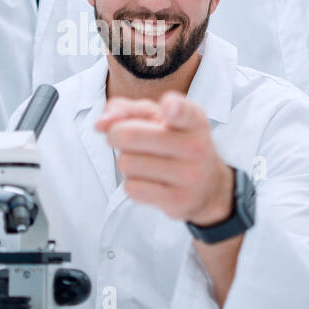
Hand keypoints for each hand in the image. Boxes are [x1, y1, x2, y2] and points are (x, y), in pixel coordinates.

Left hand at [95, 91, 232, 224]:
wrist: (209, 187)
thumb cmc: (176, 144)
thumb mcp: (160, 118)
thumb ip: (128, 110)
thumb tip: (100, 124)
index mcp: (194, 120)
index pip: (184, 111)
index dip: (173, 108)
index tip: (168, 107)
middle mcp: (196, 147)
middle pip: (131, 136)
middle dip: (115, 134)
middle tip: (120, 136)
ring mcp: (189, 176)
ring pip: (127, 163)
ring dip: (126, 161)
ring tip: (144, 161)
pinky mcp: (178, 201)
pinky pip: (132, 188)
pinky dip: (132, 183)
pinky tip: (149, 180)